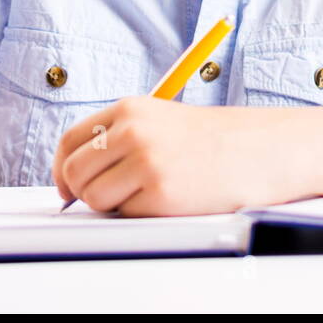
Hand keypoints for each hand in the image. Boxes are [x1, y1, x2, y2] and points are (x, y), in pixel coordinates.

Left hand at [51, 97, 281, 215]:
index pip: (70, 140)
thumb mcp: (160, 121)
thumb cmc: (213, 141)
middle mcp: (133, 130)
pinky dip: (141, 213)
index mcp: (130, 109)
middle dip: (82, 191)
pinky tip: (169, 198)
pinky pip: (125, 213)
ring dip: (113, 204)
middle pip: (75, 171)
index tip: (67, 184)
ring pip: (94, 197)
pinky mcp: (160, 191)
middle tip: (105, 197)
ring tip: (146, 193)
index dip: (62, 167)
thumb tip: (76, 173)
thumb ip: (119, 137)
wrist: (260, 150)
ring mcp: (145, 160)